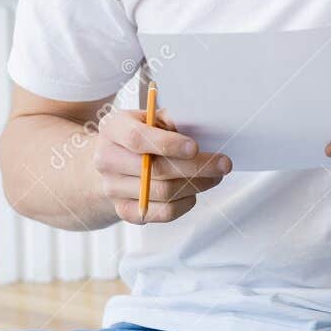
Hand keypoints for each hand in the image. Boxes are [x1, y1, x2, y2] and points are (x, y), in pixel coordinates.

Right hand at [94, 105, 231, 223]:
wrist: (112, 162)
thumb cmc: (140, 134)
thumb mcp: (149, 118)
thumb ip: (169, 119)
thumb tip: (197, 125)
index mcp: (112, 129)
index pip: (137, 139)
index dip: (168, 144)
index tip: (194, 147)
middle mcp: (107, 160)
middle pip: (154, 170)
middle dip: (196, 167)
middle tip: (223, 163)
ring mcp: (113, 189)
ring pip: (163, 193)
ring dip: (197, 185)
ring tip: (216, 175)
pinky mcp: (125, 211)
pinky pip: (163, 212)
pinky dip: (186, 202)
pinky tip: (195, 190)